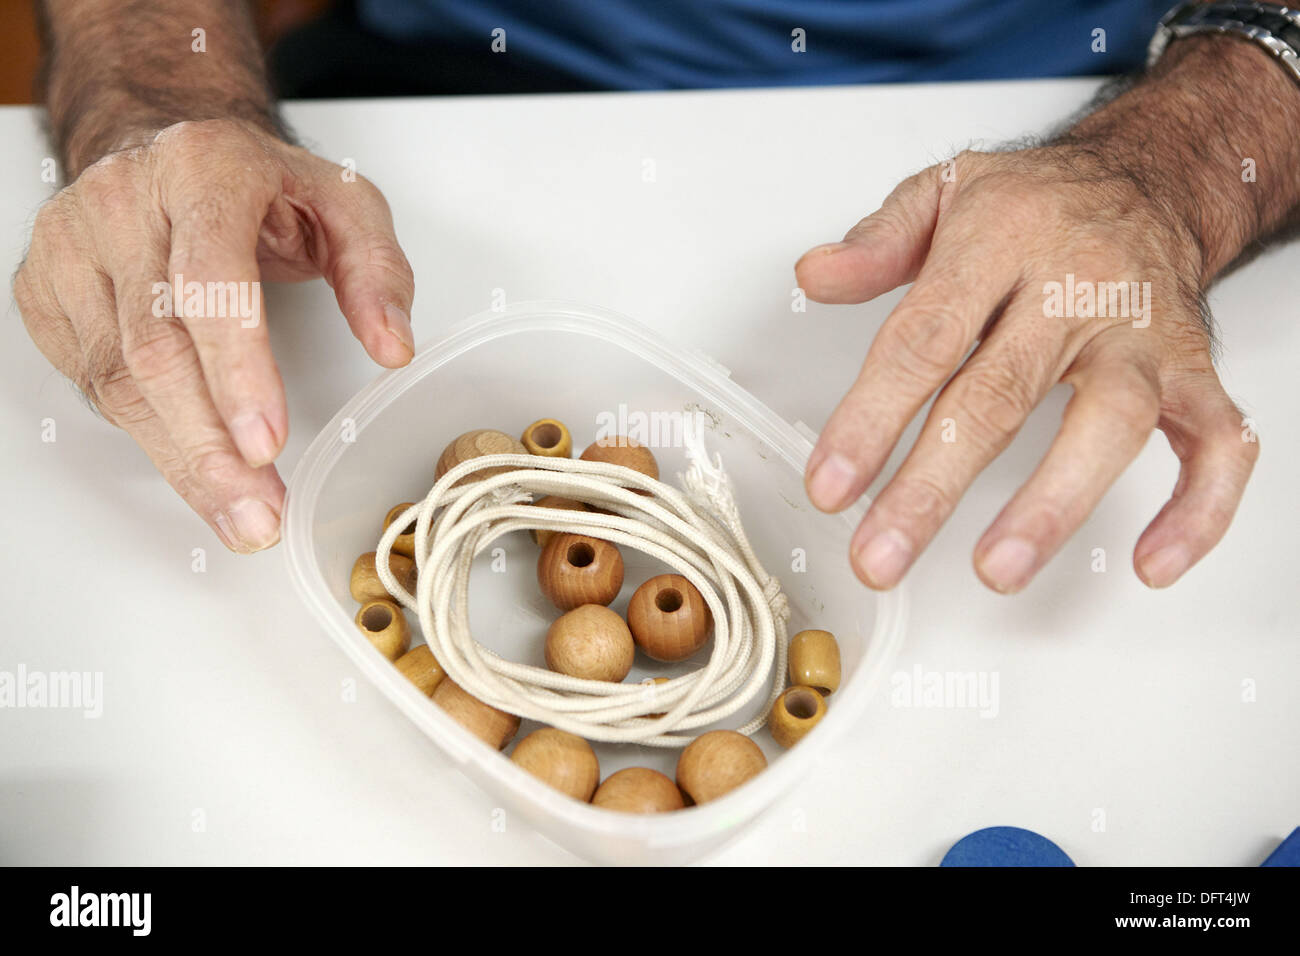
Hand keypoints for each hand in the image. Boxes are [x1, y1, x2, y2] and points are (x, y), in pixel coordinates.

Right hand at [15, 119, 414, 552]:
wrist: (166, 147)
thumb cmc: (257, 184)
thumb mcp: (343, 206)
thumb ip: (378, 273)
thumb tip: (393, 346)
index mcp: (203, 169)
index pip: (210, 280)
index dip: (237, 369)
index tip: (268, 442)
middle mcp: (124, 201)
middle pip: (156, 347)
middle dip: (210, 446)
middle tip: (258, 509)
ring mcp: (73, 246)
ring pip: (117, 377)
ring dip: (182, 459)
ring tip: (239, 511)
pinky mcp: (46, 289)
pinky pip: (94, 382)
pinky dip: (148, 433)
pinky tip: (193, 461)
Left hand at [795, 145, 1257, 592]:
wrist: (1151, 178)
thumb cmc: (1037, 203)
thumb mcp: (944, 191)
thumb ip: (877, 241)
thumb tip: (816, 276)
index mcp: (1002, 240)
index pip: (924, 340)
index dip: (872, 418)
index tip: (832, 486)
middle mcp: (1077, 286)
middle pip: (1001, 395)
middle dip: (934, 486)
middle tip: (880, 555)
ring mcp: (1142, 333)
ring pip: (1113, 422)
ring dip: (1054, 503)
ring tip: (997, 569)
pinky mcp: (1194, 370)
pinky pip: (1219, 443)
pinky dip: (1199, 508)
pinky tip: (1152, 563)